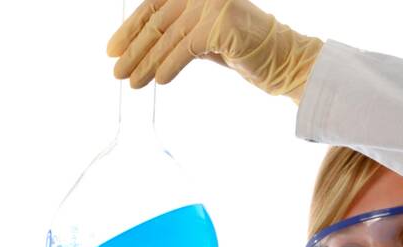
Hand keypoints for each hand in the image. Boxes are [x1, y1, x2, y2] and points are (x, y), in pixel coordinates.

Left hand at [106, 0, 322, 101]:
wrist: (288, 62)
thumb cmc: (250, 53)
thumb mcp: (208, 39)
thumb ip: (182, 34)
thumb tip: (145, 44)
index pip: (154, 7)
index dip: (131, 29)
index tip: (113, 50)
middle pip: (157, 20)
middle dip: (134, 49)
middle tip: (116, 71)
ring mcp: (211, 5)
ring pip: (168, 36)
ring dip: (146, 62)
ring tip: (132, 82)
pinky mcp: (219, 24)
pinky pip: (186, 48)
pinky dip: (168, 65)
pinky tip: (157, 81)